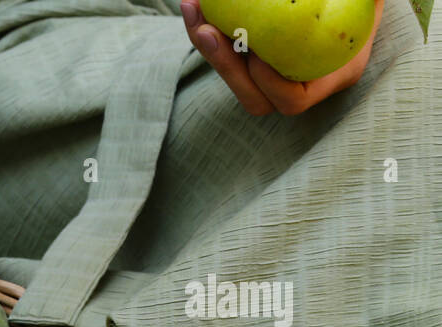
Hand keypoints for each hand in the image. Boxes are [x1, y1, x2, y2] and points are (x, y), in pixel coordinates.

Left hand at [181, 0, 383, 115]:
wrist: (350, 0)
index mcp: (332, 77)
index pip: (293, 101)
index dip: (271, 82)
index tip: (258, 52)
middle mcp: (300, 85)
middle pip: (253, 98)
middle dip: (225, 66)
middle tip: (208, 31)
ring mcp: (273, 76)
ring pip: (233, 78)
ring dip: (206, 46)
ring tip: (192, 8)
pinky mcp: (252, 60)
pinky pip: (226, 55)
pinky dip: (208, 28)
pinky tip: (194, 4)